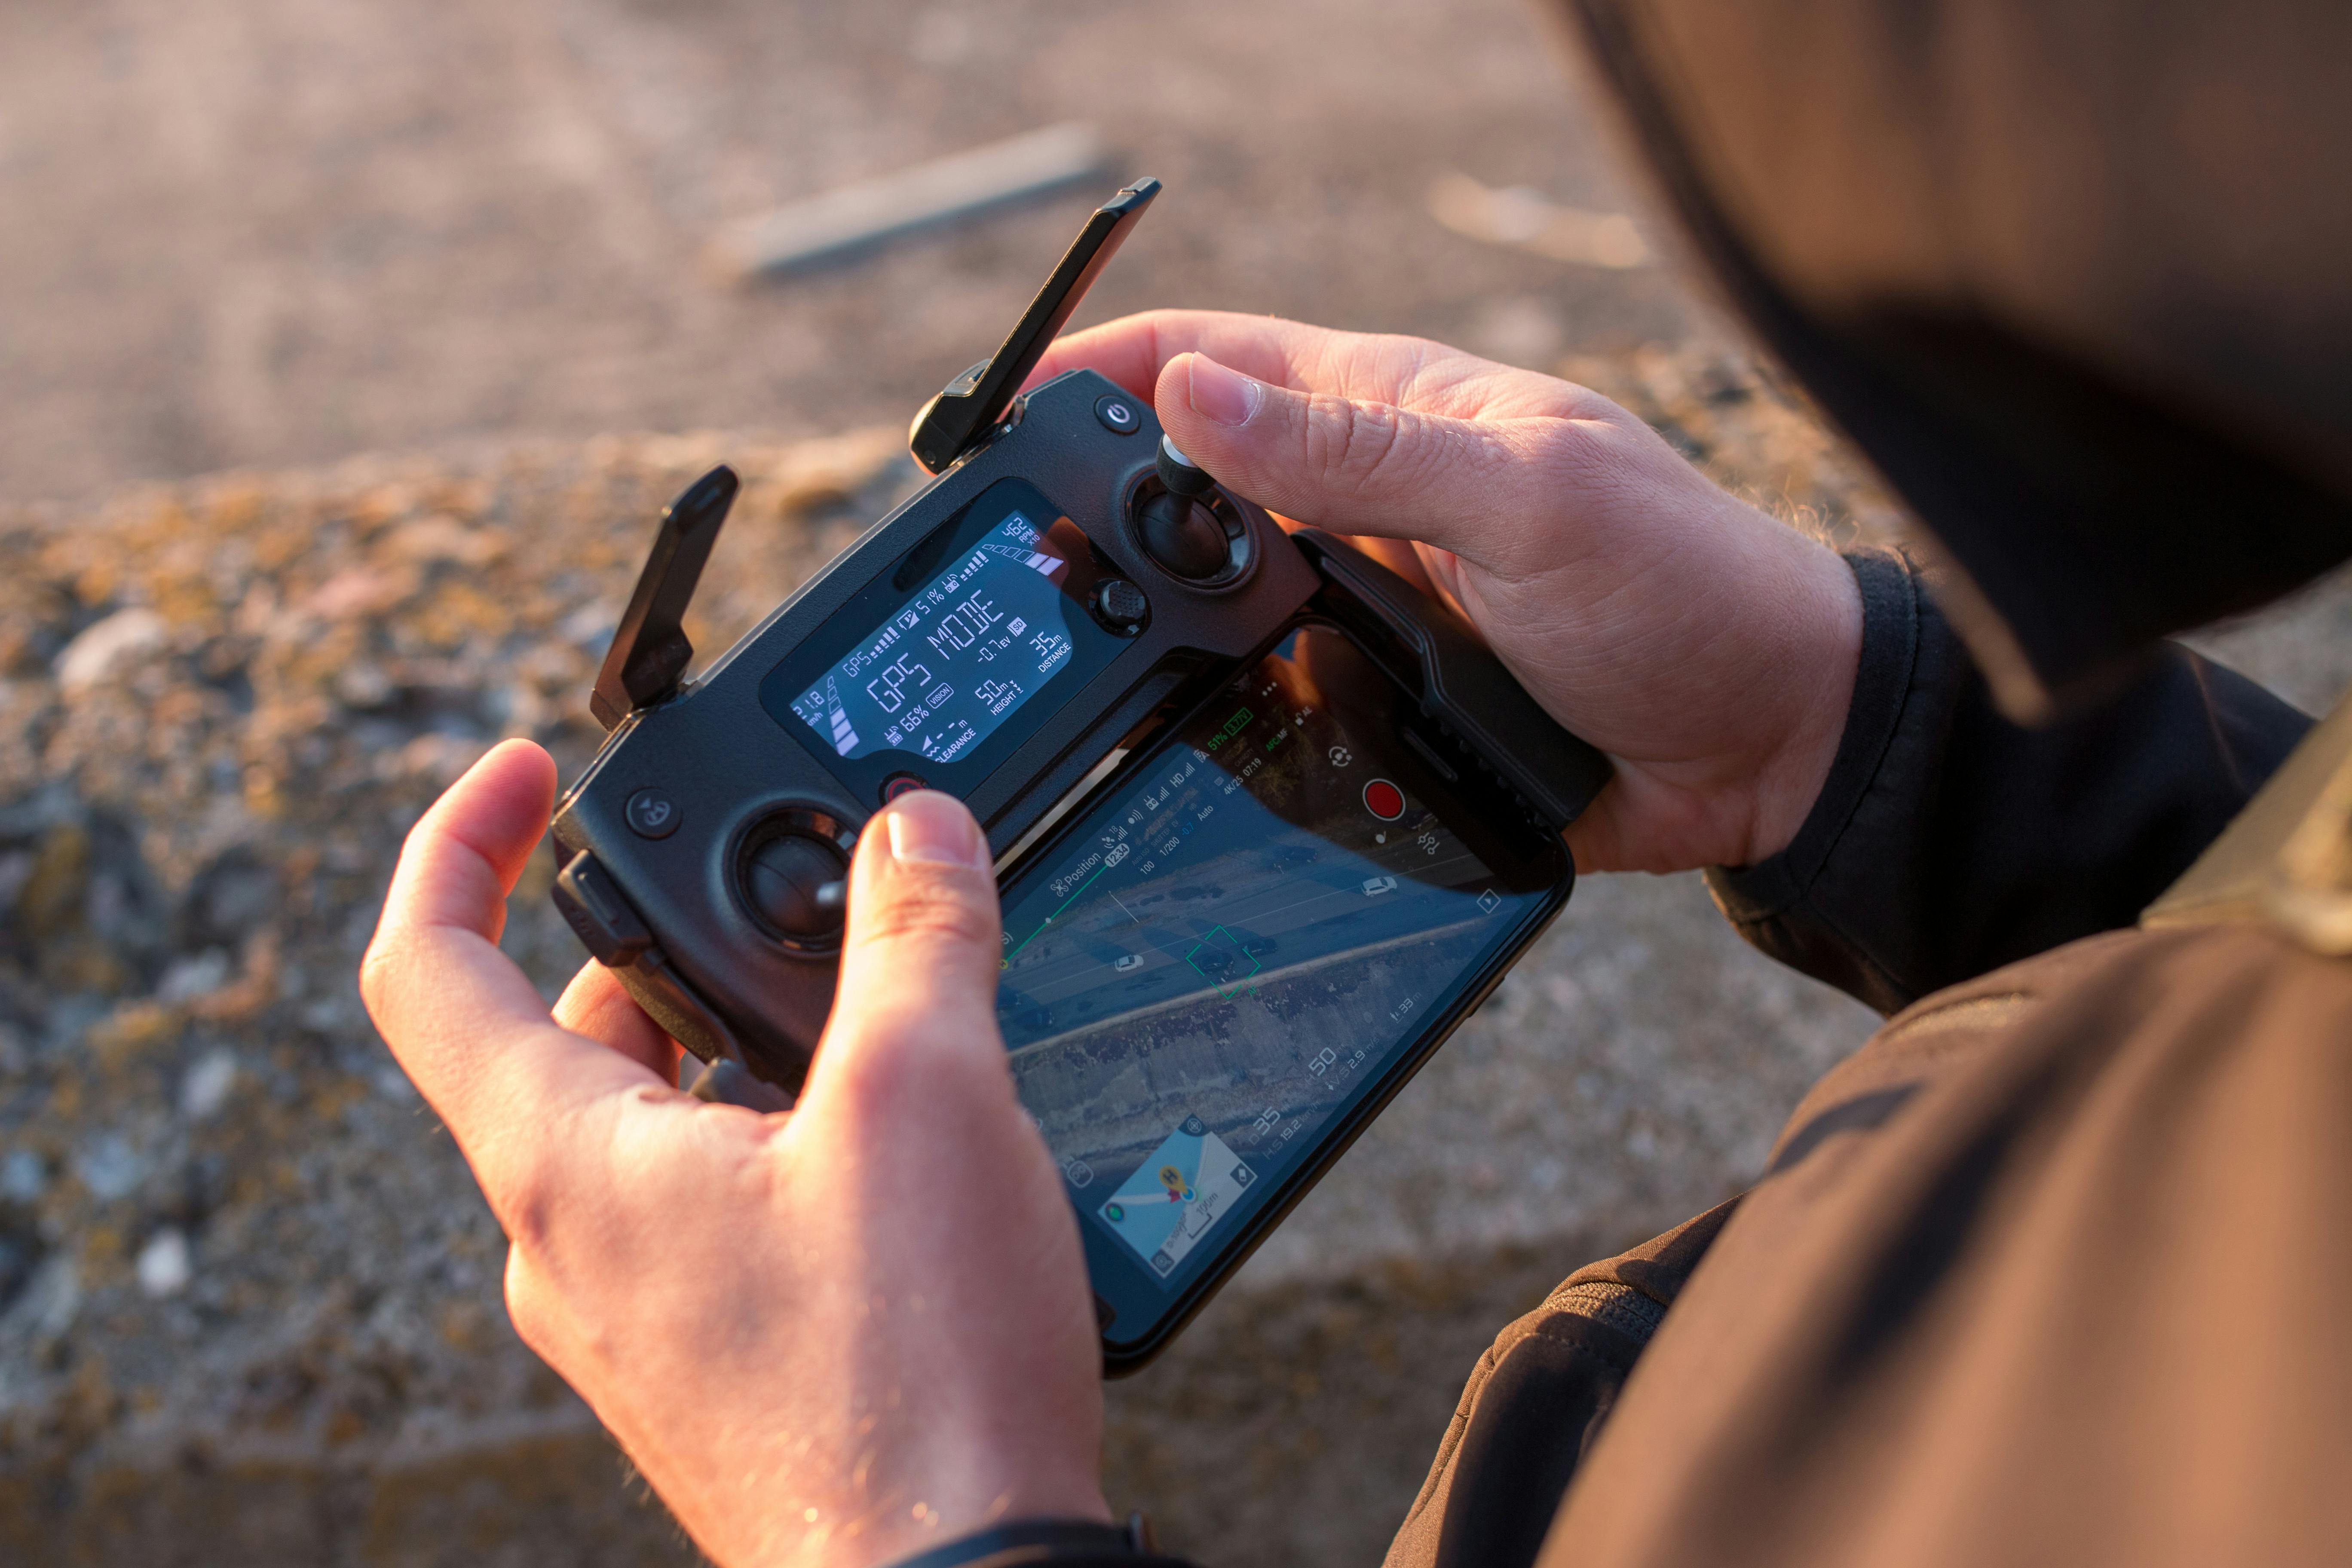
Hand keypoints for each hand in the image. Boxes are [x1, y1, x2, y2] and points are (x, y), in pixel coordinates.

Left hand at [360, 741, 1106, 1567]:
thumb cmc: (911, 1376)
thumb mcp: (926, 1099)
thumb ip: (915, 940)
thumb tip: (917, 831)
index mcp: (566, 1164)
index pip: (428, 965)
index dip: (460, 839)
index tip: (529, 768)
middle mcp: (573, 1245)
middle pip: (571, 1033)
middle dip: (673, 936)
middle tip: (791, 893)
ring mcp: (641, 1314)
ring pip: (656, 1121)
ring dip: (741, 1039)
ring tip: (873, 1012)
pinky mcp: (717, 1359)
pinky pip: (713, 1202)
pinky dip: (780, 1130)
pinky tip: (899, 1140)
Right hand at [1031, 313, 1862, 872]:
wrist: (1774, 747)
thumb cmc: (1687, 591)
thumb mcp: (1529, 498)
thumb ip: (1363, 450)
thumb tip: (1195, 396)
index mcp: (1393, 414)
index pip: (1213, 362)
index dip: (1102, 369)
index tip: (1002, 410)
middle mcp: (1366, 503)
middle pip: (1189, 487)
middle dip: (1098, 511)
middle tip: (1014, 564)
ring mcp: (1370, 604)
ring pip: (1217, 604)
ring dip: (1148, 626)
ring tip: (1062, 661)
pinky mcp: (1385, 699)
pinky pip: (1270, 701)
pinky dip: (1214, 713)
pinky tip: (1162, 743)